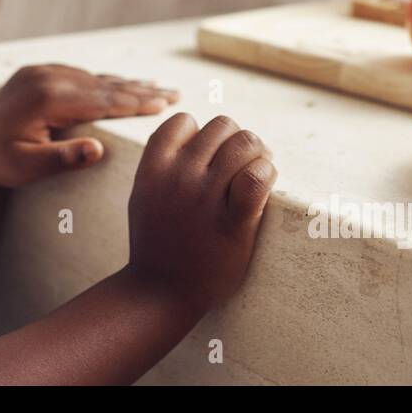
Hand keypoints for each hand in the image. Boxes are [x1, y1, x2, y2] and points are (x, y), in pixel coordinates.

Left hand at [0, 65, 178, 188]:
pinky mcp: (39, 73)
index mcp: (46, 97)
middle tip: (175, 94)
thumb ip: (61, 159)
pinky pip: (80, 76)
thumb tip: (98, 151)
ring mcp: (41, 71)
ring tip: (159, 87)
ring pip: (94, 78)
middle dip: (141, 90)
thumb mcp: (27, 168)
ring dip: (127, 83)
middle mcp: (45, 76)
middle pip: (103, 85)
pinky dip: (105, 82)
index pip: (102, 100)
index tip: (166, 106)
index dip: (136, 103)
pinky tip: (123, 84)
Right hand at [126, 114, 275, 314]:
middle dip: (236, 139)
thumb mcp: (144, 194)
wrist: (160, 292)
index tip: (208, 154)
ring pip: (244, 142)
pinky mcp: (233, 223)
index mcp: (153, 168)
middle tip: (244, 160)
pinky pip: (257, 176)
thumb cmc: (157, 241)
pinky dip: (267, 171)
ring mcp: (205, 199)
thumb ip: (162, 162)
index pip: (183, 120)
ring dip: (258, 151)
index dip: (200, 132)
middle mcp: (178, 177)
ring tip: (260, 168)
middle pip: (222, 125)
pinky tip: (265, 182)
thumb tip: (193, 129)